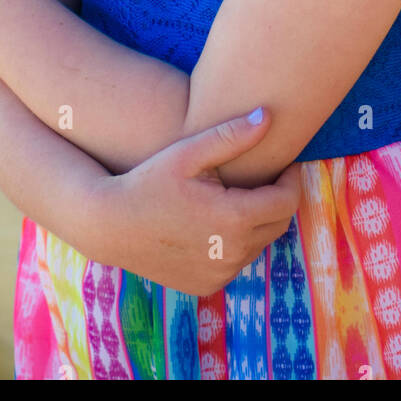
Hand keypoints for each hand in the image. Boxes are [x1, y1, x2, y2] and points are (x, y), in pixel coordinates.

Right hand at [87, 107, 302, 296]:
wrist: (109, 225)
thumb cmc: (148, 180)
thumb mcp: (189, 153)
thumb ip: (232, 135)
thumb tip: (270, 115)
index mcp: (233, 219)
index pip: (287, 201)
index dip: (292, 180)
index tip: (286, 164)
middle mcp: (232, 253)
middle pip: (278, 224)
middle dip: (278, 199)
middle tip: (266, 178)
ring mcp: (219, 274)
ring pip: (260, 244)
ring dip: (258, 222)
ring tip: (240, 196)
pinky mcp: (207, 285)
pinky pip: (238, 262)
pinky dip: (238, 243)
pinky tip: (219, 222)